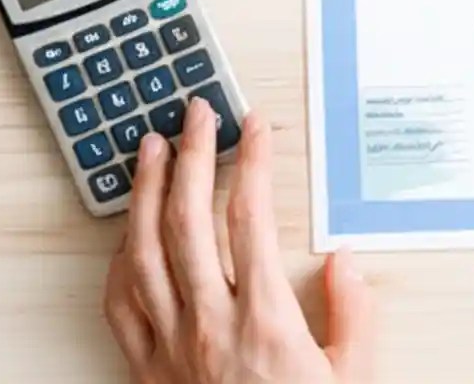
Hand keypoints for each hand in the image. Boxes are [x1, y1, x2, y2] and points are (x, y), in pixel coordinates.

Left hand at [102, 98, 374, 382]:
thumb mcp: (353, 380)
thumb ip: (354, 317)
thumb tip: (346, 264)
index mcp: (265, 322)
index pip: (251, 219)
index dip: (253, 163)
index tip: (257, 129)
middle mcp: (210, 325)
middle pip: (190, 219)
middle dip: (192, 155)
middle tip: (197, 115)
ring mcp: (169, 345)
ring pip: (144, 250)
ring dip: (144, 191)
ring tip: (149, 148)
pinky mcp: (144, 367)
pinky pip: (119, 300)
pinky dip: (120, 255)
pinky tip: (126, 231)